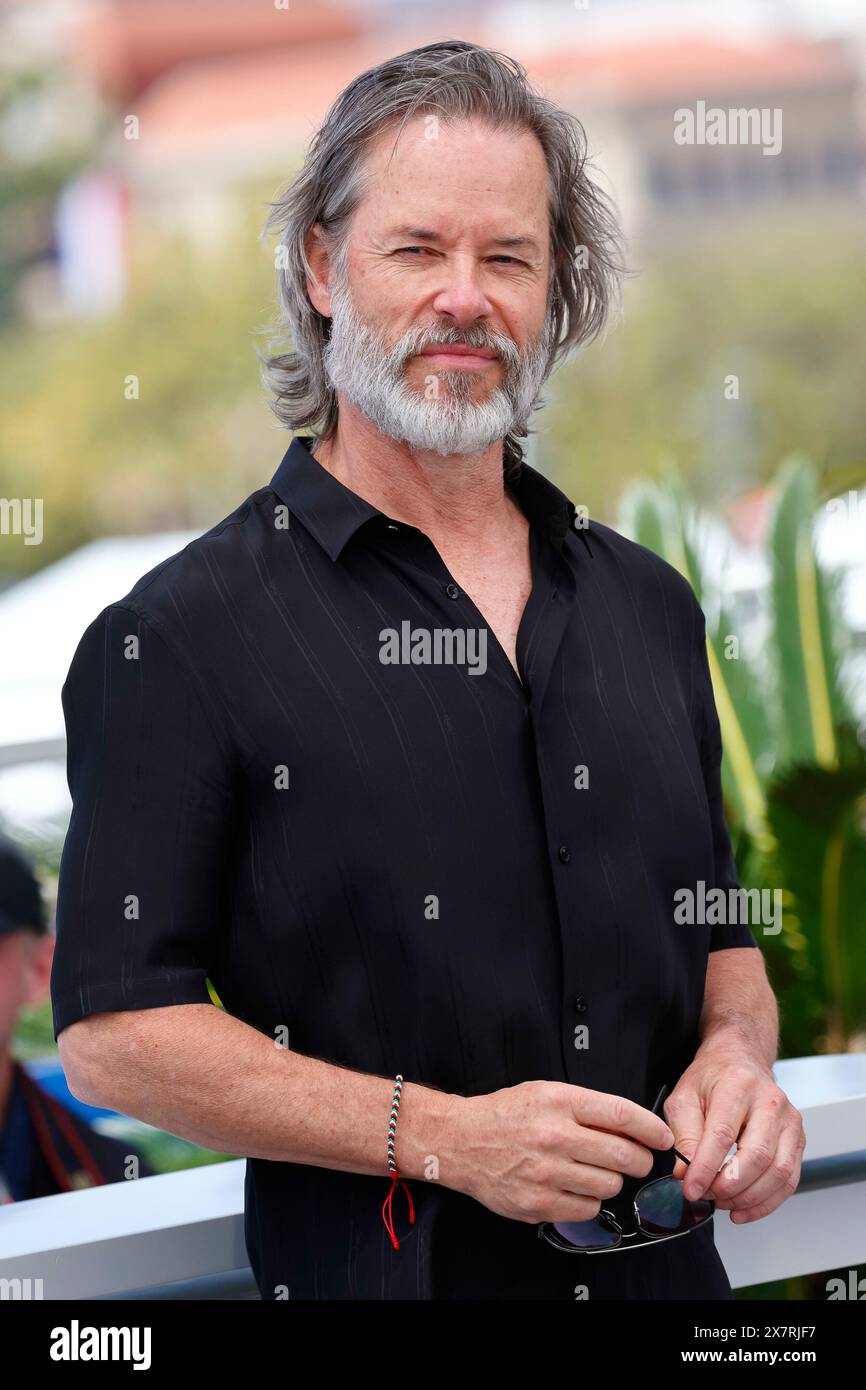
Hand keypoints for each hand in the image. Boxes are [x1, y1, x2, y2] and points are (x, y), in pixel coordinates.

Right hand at [449, 1081, 673, 1224]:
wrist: (461, 1141)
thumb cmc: (506, 1115)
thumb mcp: (546, 1094)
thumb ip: (587, 1107)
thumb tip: (633, 1126)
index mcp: (559, 1101)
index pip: (621, 1114)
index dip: (651, 1128)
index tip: (663, 1137)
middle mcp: (554, 1135)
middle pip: (622, 1155)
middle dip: (639, 1160)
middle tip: (636, 1160)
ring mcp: (546, 1173)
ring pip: (609, 1185)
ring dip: (610, 1180)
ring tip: (594, 1171)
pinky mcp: (538, 1203)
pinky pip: (587, 1209)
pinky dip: (588, 1201)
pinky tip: (574, 1187)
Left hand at [666, 1049, 805, 1223]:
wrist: (741, 1061)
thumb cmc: (712, 1080)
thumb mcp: (684, 1098)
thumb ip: (684, 1135)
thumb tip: (685, 1172)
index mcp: (738, 1085)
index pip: (723, 1134)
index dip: (706, 1167)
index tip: (691, 1188)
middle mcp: (770, 1101)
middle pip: (757, 1156)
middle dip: (728, 1185)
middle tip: (705, 1195)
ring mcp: (790, 1121)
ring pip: (778, 1172)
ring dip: (748, 1197)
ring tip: (721, 1202)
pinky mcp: (798, 1139)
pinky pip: (789, 1180)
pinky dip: (766, 1202)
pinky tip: (742, 1209)